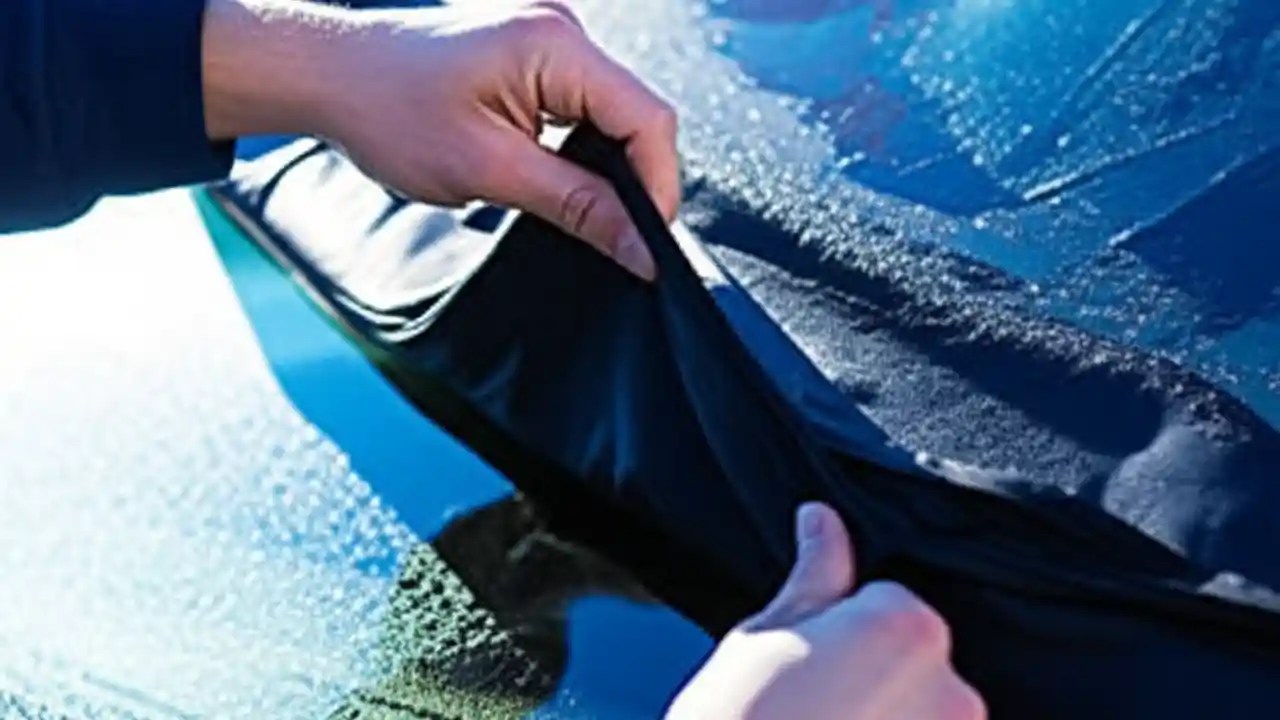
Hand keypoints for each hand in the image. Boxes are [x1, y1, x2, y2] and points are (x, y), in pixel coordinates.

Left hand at [203, 0, 676, 280]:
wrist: (329, 75)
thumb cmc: (387, 110)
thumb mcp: (488, 171)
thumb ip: (577, 207)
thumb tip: (641, 249)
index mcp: (556, 44)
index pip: (647, 119)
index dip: (657, 188)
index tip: (648, 246)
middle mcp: (562, 29)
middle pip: (638, 116)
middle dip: (636, 183)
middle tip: (621, 241)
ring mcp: (549, 38)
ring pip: (615, 115)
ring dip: (610, 168)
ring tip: (587, 213)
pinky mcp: (534, 54)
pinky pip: (586, 106)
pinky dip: (585, 150)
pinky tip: (563, 180)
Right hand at [667, 503, 985, 719]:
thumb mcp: (767, 637)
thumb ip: (816, 575)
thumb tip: (822, 519)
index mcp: (907, 626)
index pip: (889, 604)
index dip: (841, 632)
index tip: (807, 665)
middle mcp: (952, 687)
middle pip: (914, 662)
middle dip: (872, 679)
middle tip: (812, 706)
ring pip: (923, 713)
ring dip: (888, 718)